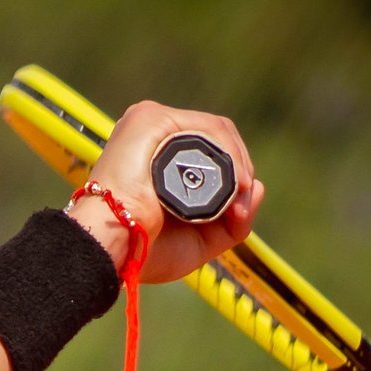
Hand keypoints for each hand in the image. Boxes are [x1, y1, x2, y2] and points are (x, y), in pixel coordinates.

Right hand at [74, 100, 264, 283]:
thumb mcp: (198, 242)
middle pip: (217, 141)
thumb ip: (233, 222)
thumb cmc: (142, 251)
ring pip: (216, 132)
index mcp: (158, 164)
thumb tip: (259, 188)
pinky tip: (234, 178)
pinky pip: (207, 128)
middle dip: (241, 172)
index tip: (239, 213)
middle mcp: (154, 140)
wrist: (111, 249)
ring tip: (241, 194)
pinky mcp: (151, 119)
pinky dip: (229, 152)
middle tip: (242, 205)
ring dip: (239, 163)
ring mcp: (151, 126)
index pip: (210, 155)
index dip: (235, 180)